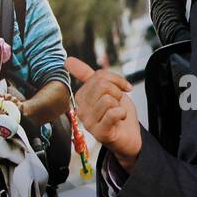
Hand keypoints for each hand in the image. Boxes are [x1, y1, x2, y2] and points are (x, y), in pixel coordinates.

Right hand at [65, 56, 140, 171]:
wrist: (129, 136)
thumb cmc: (118, 114)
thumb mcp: (107, 90)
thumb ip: (90, 76)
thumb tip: (67, 59)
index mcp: (81, 97)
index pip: (98, 76)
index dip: (116, 80)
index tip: (124, 88)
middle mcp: (81, 109)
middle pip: (102, 85)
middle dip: (118, 92)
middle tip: (118, 104)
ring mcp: (89, 122)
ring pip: (108, 99)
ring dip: (119, 105)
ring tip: (117, 114)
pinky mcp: (99, 133)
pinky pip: (113, 113)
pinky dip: (122, 113)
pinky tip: (120, 120)